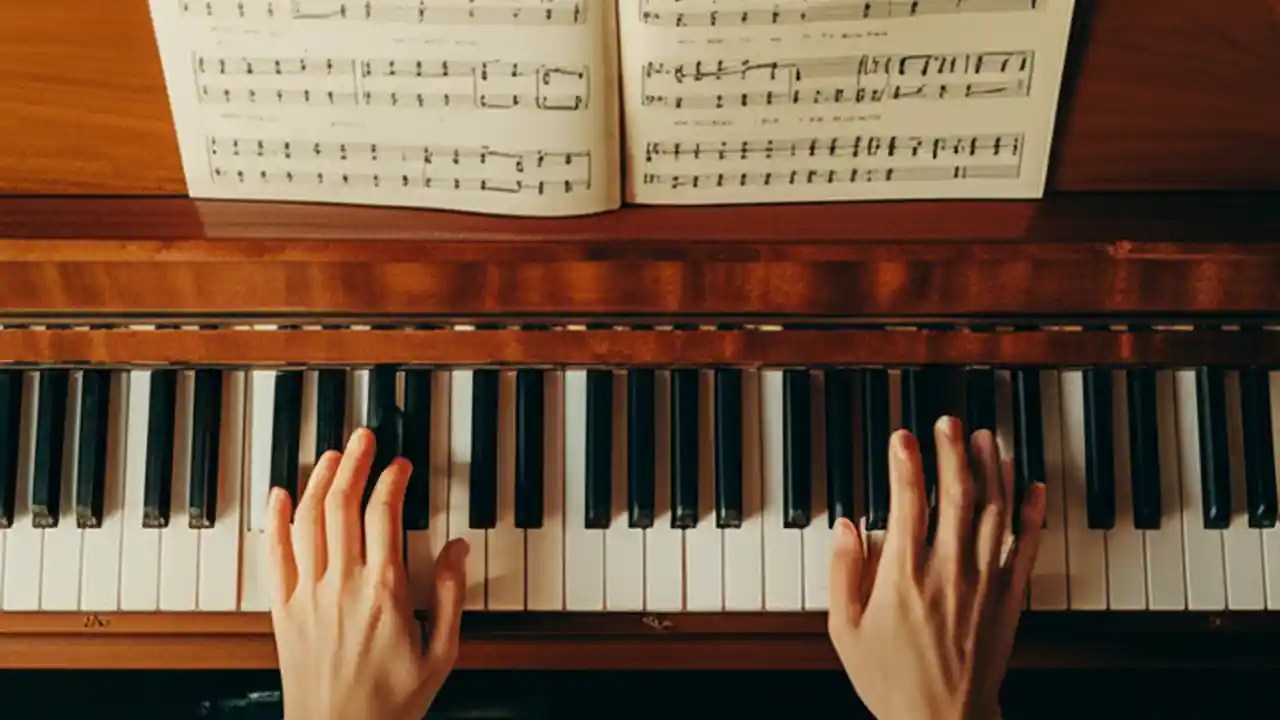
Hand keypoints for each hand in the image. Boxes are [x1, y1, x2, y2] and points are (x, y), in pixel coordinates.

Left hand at [266, 428, 468, 719]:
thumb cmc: (390, 702)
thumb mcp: (441, 653)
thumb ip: (450, 596)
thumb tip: (457, 550)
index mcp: (384, 591)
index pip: (385, 515)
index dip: (392, 481)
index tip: (400, 466)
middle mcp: (342, 585)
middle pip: (342, 505)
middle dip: (354, 463)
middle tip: (363, 437)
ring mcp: (308, 595)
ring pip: (308, 520)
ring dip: (318, 480)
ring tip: (332, 455)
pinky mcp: (283, 610)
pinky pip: (274, 555)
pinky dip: (274, 520)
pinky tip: (279, 495)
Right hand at [827, 417, 1045, 719]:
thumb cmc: (890, 680)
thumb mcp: (845, 631)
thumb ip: (843, 573)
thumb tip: (847, 526)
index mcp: (903, 578)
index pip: (907, 504)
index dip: (906, 464)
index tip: (902, 437)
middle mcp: (948, 573)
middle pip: (956, 496)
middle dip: (952, 453)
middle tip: (948, 423)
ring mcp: (984, 583)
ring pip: (994, 512)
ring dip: (991, 469)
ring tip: (985, 438)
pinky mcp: (1009, 598)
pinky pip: (1026, 547)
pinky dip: (1032, 512)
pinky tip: (1031, 484)